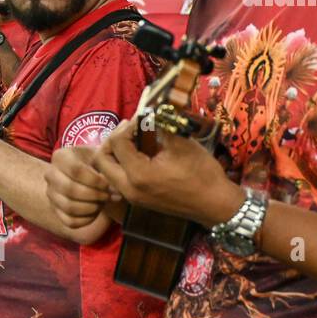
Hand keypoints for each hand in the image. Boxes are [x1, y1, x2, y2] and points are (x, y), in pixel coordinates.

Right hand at [45, 144, 116, 229]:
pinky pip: (70, 221)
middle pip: (70, 190)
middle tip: (108, 196)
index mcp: (60, 156)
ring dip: (91, 208)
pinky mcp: (56, 210)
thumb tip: (115, 191)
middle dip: (94, 195)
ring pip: (69, 207)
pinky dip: (87, 219)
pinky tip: (97, 211)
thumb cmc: (96, 162)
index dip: (95, 181)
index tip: (108, 184)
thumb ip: (108, 169)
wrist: (85, 174)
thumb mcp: (101, 157)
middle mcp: (51, 174)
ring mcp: (51, 193)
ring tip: (103, 203)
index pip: (76, 170)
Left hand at [94, 118, 243, 226]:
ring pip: (107, 171)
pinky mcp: (137, 199)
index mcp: (138, 174)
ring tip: (133, 139)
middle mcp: (128, 188)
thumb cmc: (202, 173)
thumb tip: (145, 113)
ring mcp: (131, 196)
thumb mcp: (181, 143)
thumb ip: (158, 127)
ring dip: (115, 153)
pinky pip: (118, 179)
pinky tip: (140, 153)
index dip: (127, 126)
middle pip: (101, 159)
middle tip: (128, 128)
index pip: (116, 143)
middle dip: (112, 140)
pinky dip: (122, 164)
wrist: (215, 204)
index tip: (141, 119)